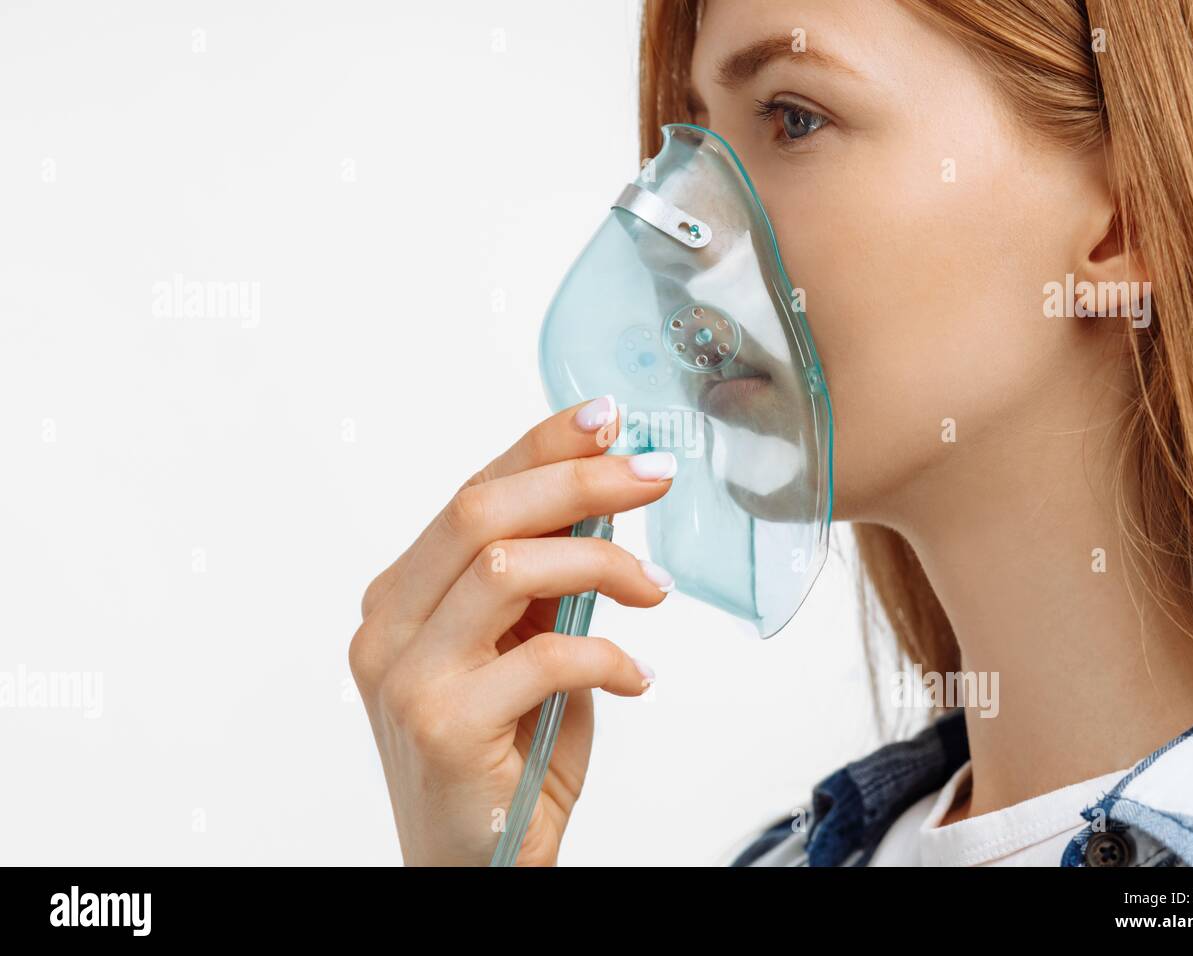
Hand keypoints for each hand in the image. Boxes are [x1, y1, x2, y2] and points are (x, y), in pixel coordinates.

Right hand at [349, 397, 676, 864]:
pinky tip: (636, 675)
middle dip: (578, 482)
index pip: (472, 493)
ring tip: (654, 591)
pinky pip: (542, 658)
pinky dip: (608, 656)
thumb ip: (549, 582)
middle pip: (480, 513)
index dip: (542, 447)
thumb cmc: (506, 758)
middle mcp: (388, 625)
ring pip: (505, 568)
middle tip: (653, 475)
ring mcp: (405, 675)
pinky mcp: (440, 725)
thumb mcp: (530, 650)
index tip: (608, 419)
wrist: (478, 865)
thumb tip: (606, 500)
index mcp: (403, 595)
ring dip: (601, 564)